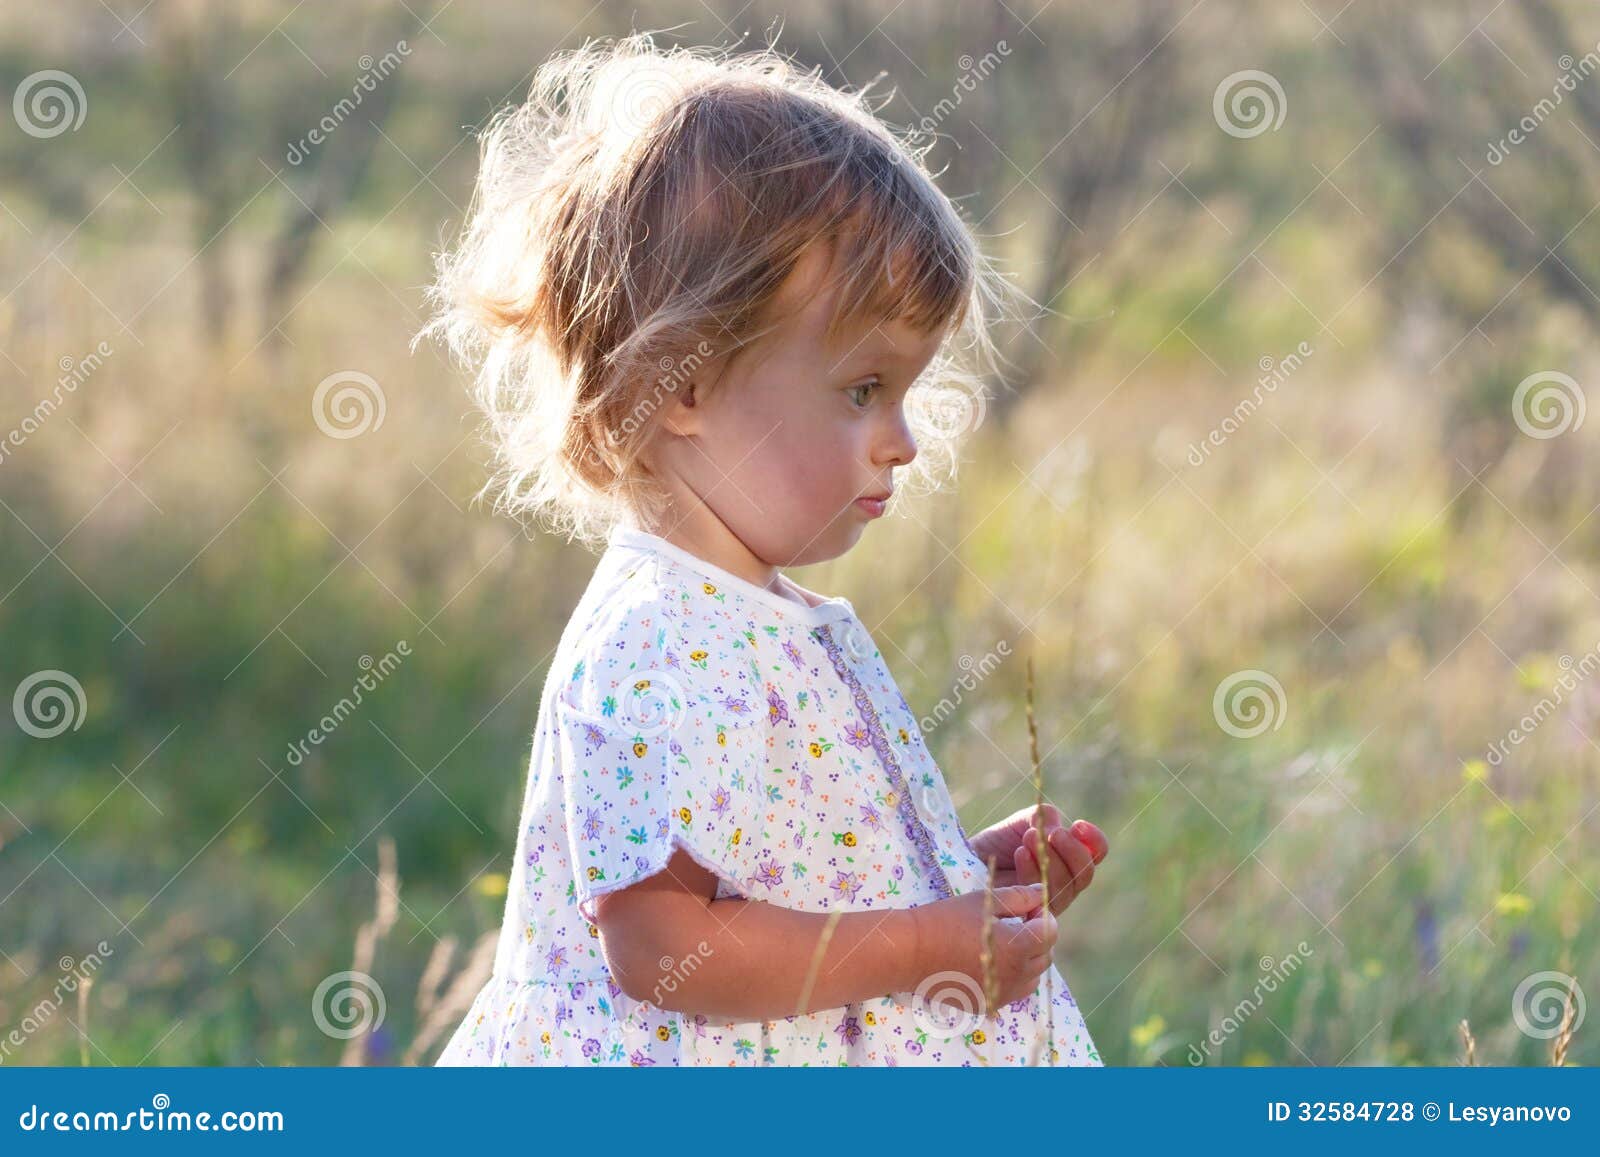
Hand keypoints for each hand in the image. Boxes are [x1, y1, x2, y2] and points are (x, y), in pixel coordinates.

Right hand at [912, 884, 1056, 1013]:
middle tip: (1015, 923)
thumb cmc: (945, 919)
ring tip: (1004, 944)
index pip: (1050, 932)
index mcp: (1018, 947)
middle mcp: (1016, 976)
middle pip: (1045, 957)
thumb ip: (1019, 897)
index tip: (1026, 909)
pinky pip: (1012, 993)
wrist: (910, 952)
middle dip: (1038, 938)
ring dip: (1027, 961)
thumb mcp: (983, 901)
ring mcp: (1002, 994)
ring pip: (1032, 978)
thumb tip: (1043, 893)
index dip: (1043, 917)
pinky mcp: (987, 1005)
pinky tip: (989, 963)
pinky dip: (1011, 978)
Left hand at [967, 804, 1107, 915]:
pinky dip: (1033, 870)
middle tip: (1053, 833)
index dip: (1094, 840)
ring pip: (1065, 885)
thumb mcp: (1024, 823)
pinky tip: (1020, 853)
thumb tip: (1055, 827)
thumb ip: (1044, 819)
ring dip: (1049, 858)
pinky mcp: (1031, 915)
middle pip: (1085, 872)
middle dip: (1072, 850)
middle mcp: (1066, 882)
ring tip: (1028, 837)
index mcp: (1070, 857)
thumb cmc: (999, 843)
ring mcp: (1050, 901)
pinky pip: (1042, 896)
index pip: (1097, 852)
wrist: (969, 863)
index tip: (1078, 824)